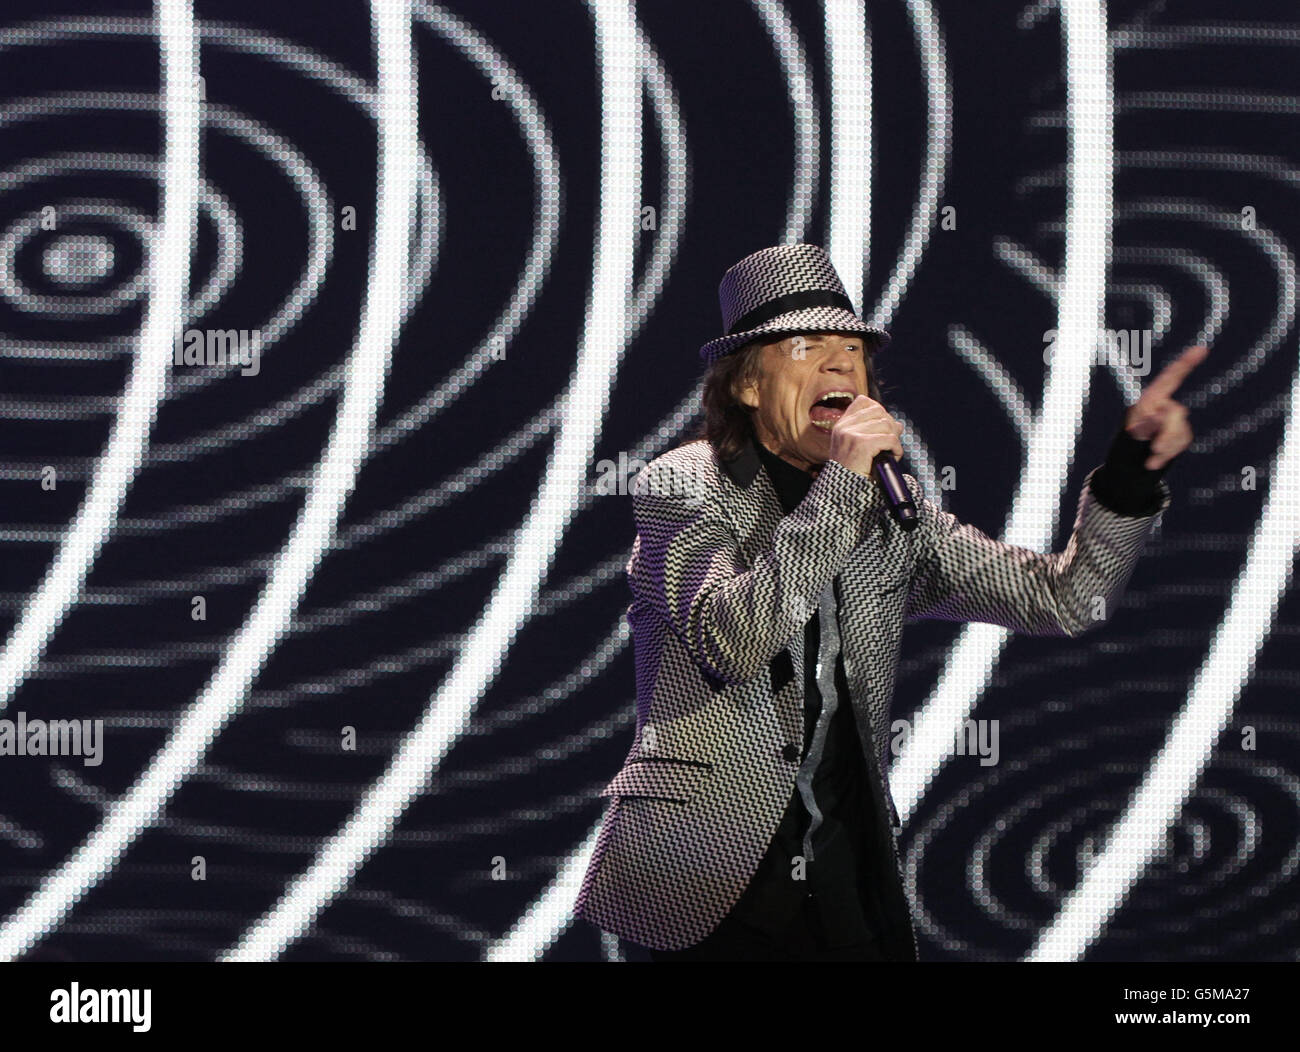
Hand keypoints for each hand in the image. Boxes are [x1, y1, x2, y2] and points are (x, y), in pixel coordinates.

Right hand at [827, 395, 903, 476]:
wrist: (840, 496)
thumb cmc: (852, 474)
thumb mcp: (860, 449)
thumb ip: (876, 433)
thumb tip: (898, 425)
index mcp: (841, 425)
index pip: (863, 401)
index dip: (878, 412)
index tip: (882, 429)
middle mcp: (843, 427)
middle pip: (878, 411)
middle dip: (890, 426)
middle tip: (890, 444)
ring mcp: (851, 434)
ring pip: (886, 424)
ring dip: (894, 440)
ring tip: (889, 454)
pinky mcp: (861, 444)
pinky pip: (889, 439)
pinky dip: (896, 449)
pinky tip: (892, 458)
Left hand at [1125, 345, 1206, 469]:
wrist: (1128, 464)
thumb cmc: (1126, 444)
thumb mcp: (1131, 434)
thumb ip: (1145, 424)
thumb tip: (1159, 414)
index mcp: (1150, 399)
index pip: (1170, 378)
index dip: (1186, 363)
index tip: (1201, 348)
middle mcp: (1165, 406)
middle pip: (1177, 413)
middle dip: (1168, 432)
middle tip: (1154, 448)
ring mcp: (1175, 420)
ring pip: (1181, 431)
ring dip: (1166, 448)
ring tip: (1149, 459)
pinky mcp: (1180, 434)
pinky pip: (1181, 443)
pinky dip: (1167, 455)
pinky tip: (1153, 463)